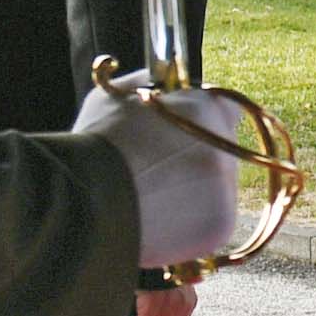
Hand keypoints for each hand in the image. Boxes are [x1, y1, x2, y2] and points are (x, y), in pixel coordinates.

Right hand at [77, 70, 249, 270]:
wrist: (89, 198)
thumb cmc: (99, 143)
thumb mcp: (119, 95)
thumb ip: (150, 87)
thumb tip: (162, 85)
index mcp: (207, 110)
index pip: (226, 111)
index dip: (204, 122)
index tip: (185, 134)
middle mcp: (225, 148)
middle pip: (219, 157)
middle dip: (193, 165)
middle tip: (156, 175)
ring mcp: (226, 190)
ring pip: (214, 194)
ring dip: (189, 199)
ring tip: (149, 202)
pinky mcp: (220, 225)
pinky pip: (207, 226)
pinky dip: (186, 229)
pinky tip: (156, 224)